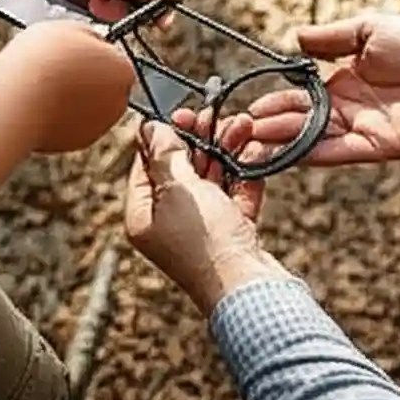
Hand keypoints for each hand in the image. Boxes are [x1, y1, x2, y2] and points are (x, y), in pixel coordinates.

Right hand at [0, 20, 134, 152]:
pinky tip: (41, 105)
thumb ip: (90, 37)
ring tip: (44, 86)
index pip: (114, 60)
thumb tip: (92, 42)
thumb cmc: (42, 58)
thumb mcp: (70, 28)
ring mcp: (99, 125)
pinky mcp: (77, 142)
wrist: (18, 99)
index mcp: (124, 72)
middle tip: (58, 68)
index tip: (72, 51)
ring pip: (88, 107)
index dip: (92, 54)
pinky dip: (60, 117)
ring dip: (73, 99)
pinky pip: (71, 124)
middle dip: (87, 79)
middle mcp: (119, 102)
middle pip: (105, 86)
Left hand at [11, 0, 183, 22]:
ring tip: (91, 3)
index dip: (161, 12)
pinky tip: (82, 8)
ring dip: (108, 17)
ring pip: (121, 20)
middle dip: (129, 15)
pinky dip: (93, 20)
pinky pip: (100, 23)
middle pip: (142, 12)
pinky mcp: (90, 6)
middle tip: (107, 6)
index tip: (157, 25)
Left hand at [125, 118, 290, 315]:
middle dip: (200, 139)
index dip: (162, 137)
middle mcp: (170, 223)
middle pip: (181, 170)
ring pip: (212, 178)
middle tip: (213, 115)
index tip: (179, 112)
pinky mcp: (233, 232)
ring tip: (242, 125)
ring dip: (227, 150)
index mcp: (144, 217)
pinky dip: (246, 172)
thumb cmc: (205, 243)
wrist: (249, 286)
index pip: (145, 166)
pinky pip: (236, 194)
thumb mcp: (178, 189)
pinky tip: (256, 150)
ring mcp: (203, 228)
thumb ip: (165, 155)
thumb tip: (151, 128)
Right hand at [247, 13, 399, 165]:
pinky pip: (336, 152)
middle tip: (237, 130)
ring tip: (250, 141)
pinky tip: (285, 154)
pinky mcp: (376, 147)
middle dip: (267, 125)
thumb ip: (331, 37)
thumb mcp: (369, 30)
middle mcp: (347, 109)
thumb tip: (294, 36)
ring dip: (281, 140)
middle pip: (298, 121)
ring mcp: (360, 130)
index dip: (272, 102)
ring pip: (311, 139)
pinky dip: (310, 154)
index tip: (245, 106)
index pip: (297, 97)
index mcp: (343, 81)